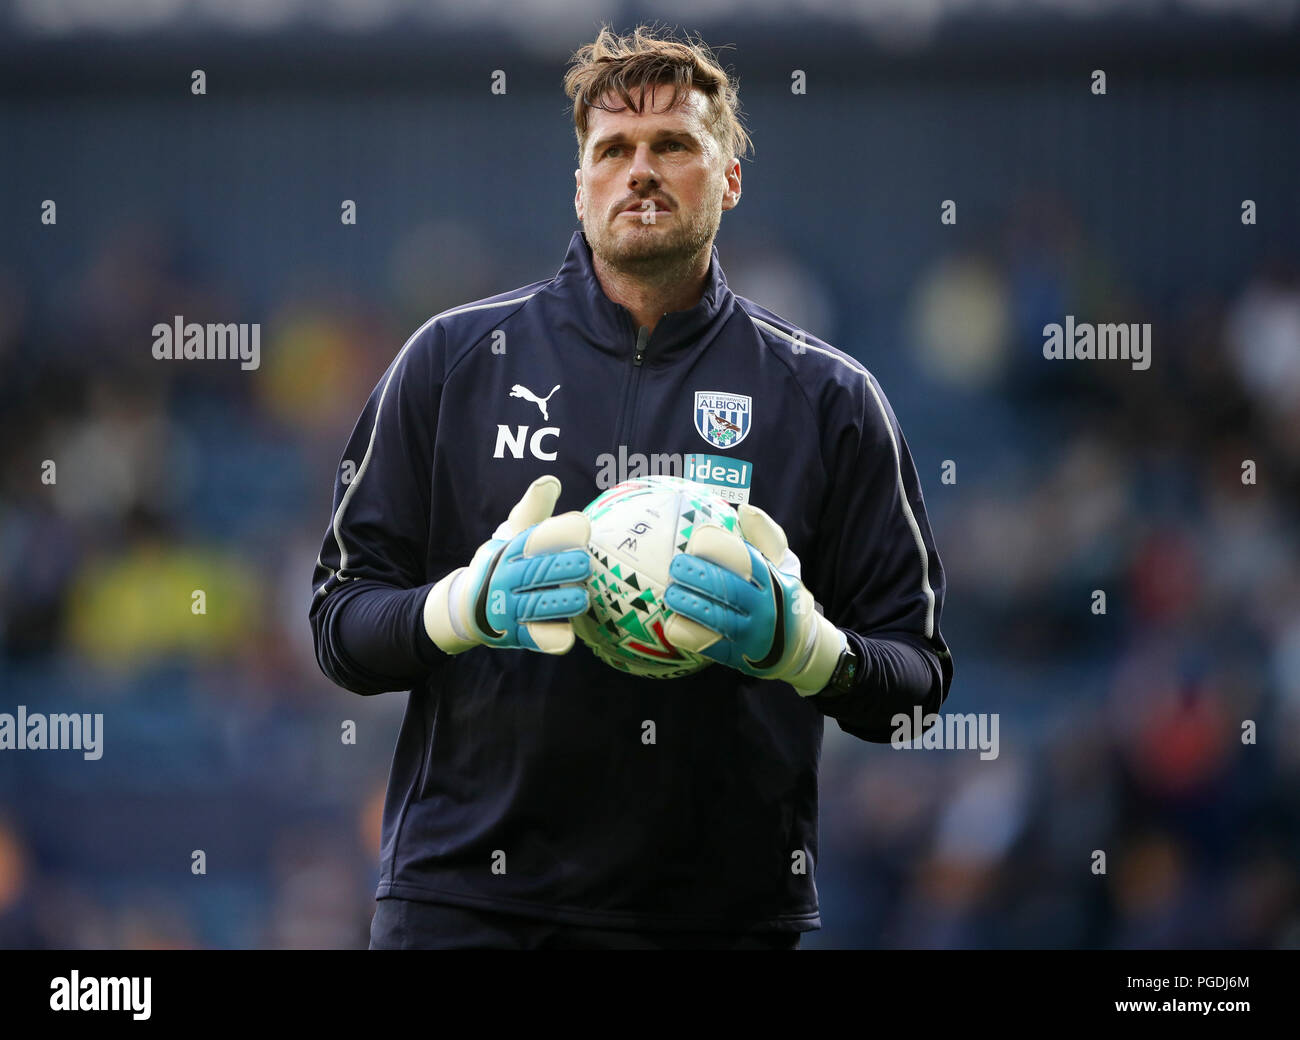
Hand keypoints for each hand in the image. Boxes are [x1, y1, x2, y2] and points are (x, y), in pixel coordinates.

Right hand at [424, 475, 590, 653]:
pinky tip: (567, 632)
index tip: (582, 528)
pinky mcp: (517, 635)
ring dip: (566, 601)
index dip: (562, 531)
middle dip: (569, 566)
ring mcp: (509, 609)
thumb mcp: (514, 531)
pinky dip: (555, 636)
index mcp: (509, 548)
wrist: (469, 605)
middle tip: (585, 563)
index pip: (536, 537)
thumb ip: (534, 508)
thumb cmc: (506, 561)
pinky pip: (542, 638)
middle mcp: (505, 578)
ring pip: (542, 606)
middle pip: (541, 570)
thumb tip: (550, 481)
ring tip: (580, 596)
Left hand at [662, 504, 844, 694]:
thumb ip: (765, 535)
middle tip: (676, 566)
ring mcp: (752, 635)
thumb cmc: (779, 594)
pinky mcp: (737, 656)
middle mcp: (765, 607)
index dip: (717, 548)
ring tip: (671, 594)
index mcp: (774, 580)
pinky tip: (673, 622)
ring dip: (688, 604)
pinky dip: (688, 632)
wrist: (796, 646)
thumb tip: (745, 509)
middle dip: (696, 575)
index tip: (696, 541)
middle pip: (727, 588)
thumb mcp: (782, 563)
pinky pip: (708, 645)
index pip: (745, 559)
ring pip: (715, 617)